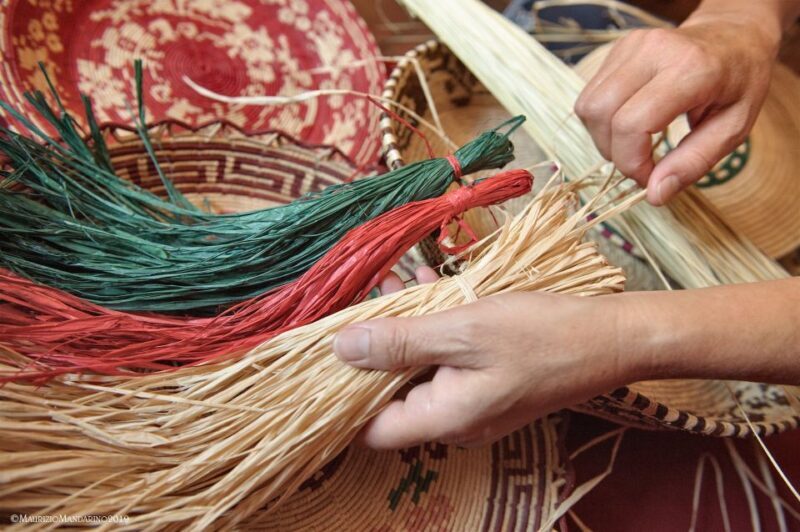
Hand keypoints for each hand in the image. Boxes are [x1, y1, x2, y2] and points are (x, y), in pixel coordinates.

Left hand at [335, 275, 635, 448]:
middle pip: (389, 398)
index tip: (321, 355)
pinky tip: (422, 291)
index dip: (339, 397)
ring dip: (400, 334)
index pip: (368, 428)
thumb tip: (339, 349)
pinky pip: (443, 363)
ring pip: (415, 374)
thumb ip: (400, 342)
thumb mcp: (463, 330)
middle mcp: (452, 421)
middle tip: (353, 307)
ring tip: (387, 288)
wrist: (610, 339)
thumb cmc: (540, 335)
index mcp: (443, 418)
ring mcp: (471, 405)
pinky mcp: (486, 386)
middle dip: (369, 354)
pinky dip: (429, 332)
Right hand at [575, 15, 778, 204]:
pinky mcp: (617, 49)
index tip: (648, 176)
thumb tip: (654, 195)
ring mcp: (630, 46)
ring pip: (588, 106)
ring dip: (603, 137)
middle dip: (614, 152)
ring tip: (634, 143)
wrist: (734, 35)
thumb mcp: (732, 130)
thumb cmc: (738, 84)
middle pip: (601, 114)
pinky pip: (590, 96)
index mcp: (691, 69)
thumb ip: (693, 163)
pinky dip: (602, 121)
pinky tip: (628, 121)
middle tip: (640, 162)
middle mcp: (654, 50)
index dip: (631, 162)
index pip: (632, 123)